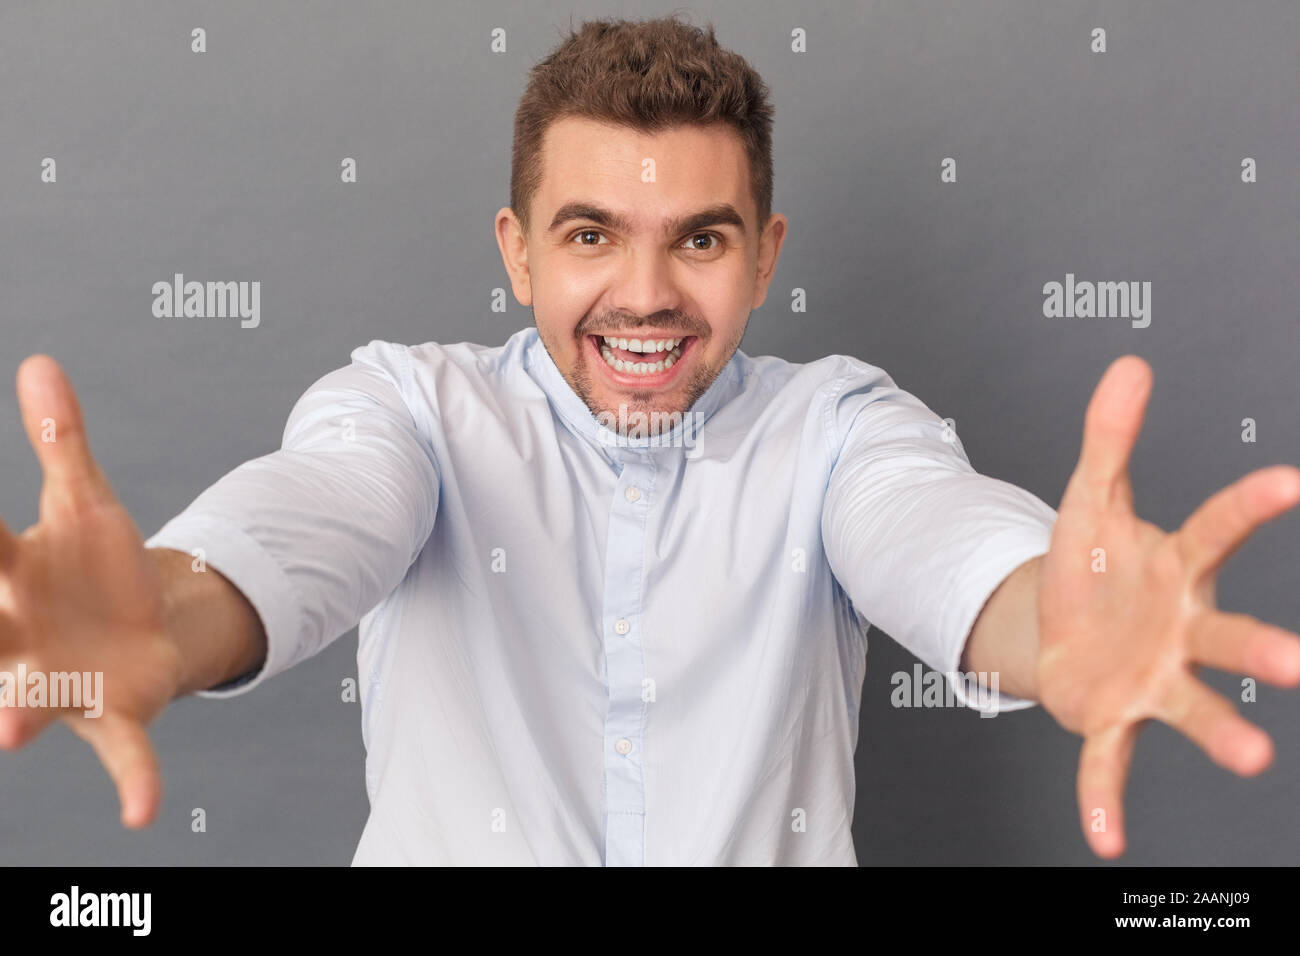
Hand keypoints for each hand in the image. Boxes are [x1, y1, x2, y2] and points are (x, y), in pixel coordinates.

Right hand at [0, 355, 181, 826]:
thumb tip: (42, 362)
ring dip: (17, 716)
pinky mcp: (113, 716)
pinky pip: (122, 754)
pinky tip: (142, 814)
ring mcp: (60, 684)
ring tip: (10, 730)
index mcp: (7, 577)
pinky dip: (133, 781)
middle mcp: (17, 638)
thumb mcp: (88, 502)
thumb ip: (63, 442)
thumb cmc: (96, 566)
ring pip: (27, 702)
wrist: (141, 625)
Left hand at [1036, 355, 1299, 857]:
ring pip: (1191, 704)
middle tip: (1299, 663)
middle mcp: (1182, 627)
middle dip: (1264, 647)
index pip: (1219, 529)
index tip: (1291, 481)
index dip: (1251, 504)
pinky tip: (1106, 840)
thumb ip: (1109, 435)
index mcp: (1178, 565)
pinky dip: (1105, 798)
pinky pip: (1111, 761)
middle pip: (1229, 635)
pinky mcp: (1112, 717)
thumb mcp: (1089, 495)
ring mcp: (1151, 677)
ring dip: (1219, 730)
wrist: (1060, 624)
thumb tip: (1130, 362)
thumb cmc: (1090, 563)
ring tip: (1251, 760)